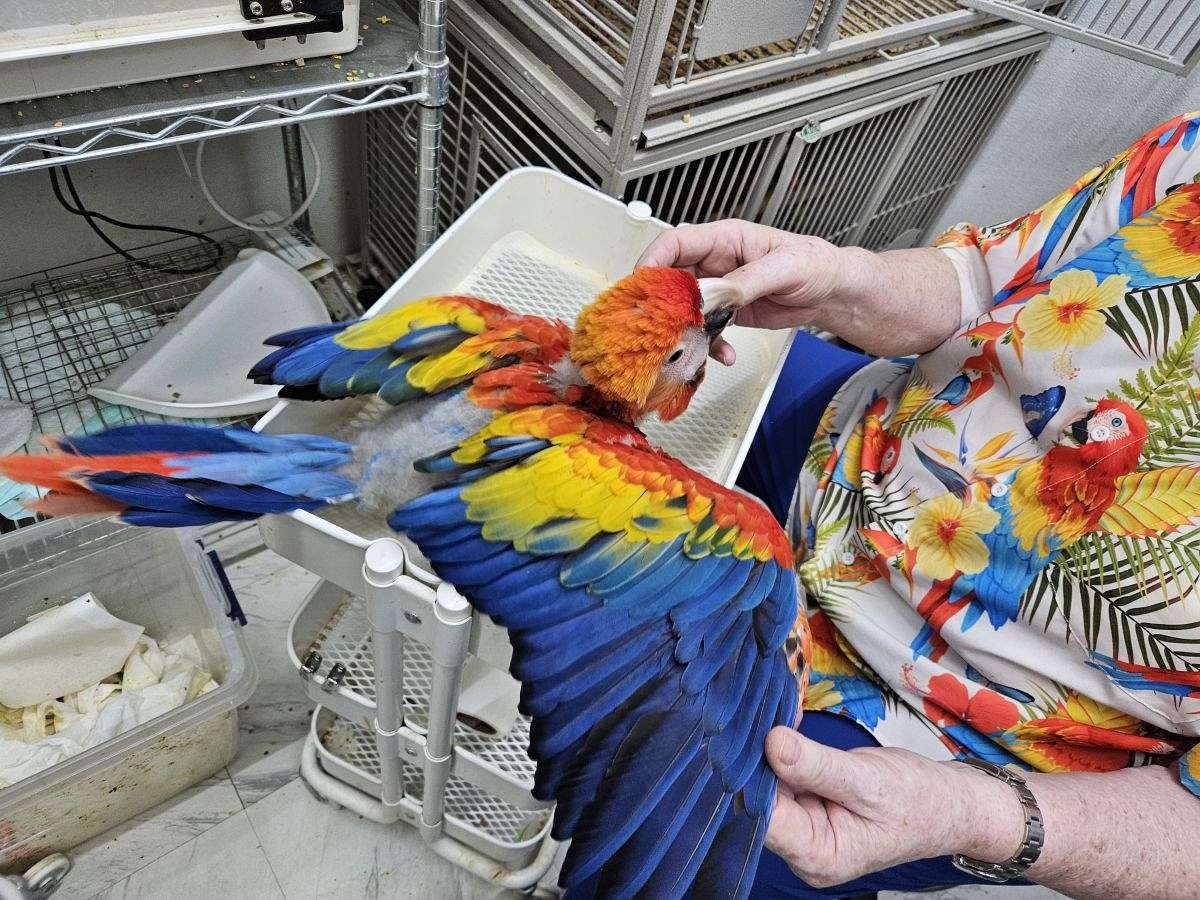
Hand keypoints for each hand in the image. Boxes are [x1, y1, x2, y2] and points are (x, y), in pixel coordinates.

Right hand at [636, 221, 851, 364]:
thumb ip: (747, 280)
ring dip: (685, 331)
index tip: (643, 286)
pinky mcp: (726, 313)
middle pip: (670, 280)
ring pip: (684, 310)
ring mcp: (718, 290)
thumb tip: (717, 293)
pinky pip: (704, 330)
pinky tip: (724, 354)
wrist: (833, 292)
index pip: (675, 243)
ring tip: (694, 346)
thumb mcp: (784, 268)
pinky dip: (709, 346)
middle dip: (663, 305)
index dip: (653, 262)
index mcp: (724, 240)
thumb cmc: (815, 264)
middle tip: (659, 327)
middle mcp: (715, 264)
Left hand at [763, 727, 1024, 888]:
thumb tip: (772, 743)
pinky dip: (783, 751)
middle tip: (755, 714)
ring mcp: (804, 828)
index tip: (747, 736)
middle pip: (761, 801)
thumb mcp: (869, 779)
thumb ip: (817, 765)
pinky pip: (784, 777)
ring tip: (769, 714)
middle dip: (758, 761)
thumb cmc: (918, 800)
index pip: (764, 818)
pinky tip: (786, 726)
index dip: (751, 778)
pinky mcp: (807, 807)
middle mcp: (804, 848)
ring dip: (769, 752)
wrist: (948, 804)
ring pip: (769, 786)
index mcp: (818, 855)